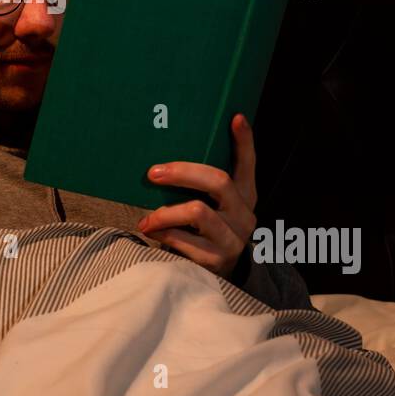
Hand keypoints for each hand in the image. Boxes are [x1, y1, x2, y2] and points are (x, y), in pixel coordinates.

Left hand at [136, 113, 257, 277]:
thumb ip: (202, 187)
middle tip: (153, 173)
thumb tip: (164, 161)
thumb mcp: (213, 208)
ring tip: (147, 219)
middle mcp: (244, 215)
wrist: (217, 279)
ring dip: (165, 213)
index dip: (244, 141)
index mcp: (245, 196)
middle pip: (217, 181)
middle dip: (181, 173)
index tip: (234, 117)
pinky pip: (183, 240)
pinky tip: (153, 233)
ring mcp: (233, 239)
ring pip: (196, 211)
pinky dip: (163, 234)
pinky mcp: (217, 260)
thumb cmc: (206, 232)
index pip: (247, 164)